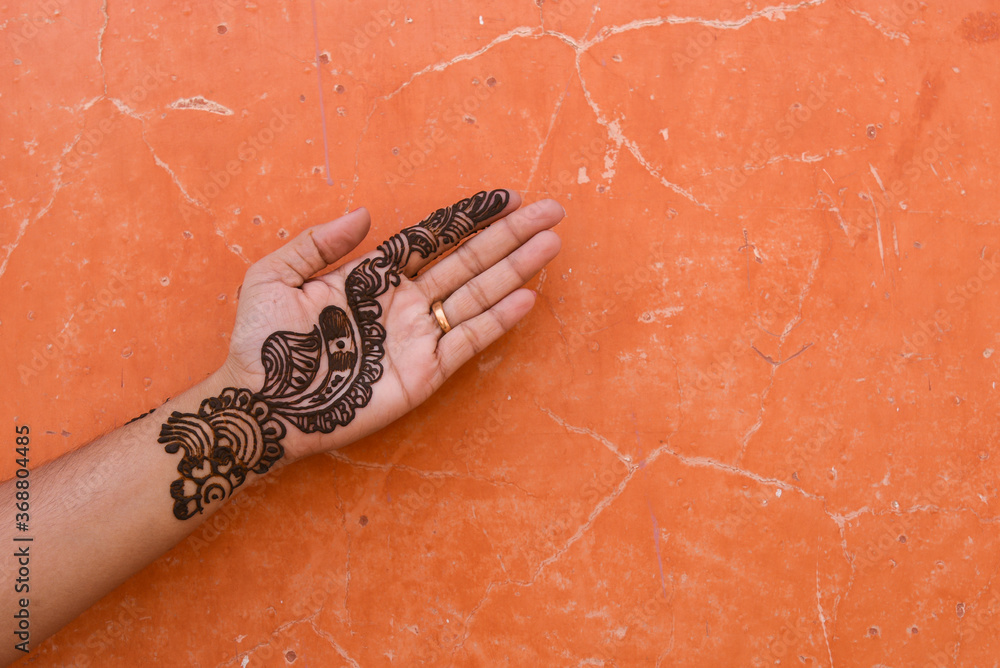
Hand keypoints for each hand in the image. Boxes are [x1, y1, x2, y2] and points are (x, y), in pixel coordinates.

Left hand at [218, 189, 562, 463]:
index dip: (470, 217)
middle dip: (511, 236)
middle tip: (552, 211)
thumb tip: (364, 213)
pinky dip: (497, 321)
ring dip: (516, 269)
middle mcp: (404, 302)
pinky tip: (527, 297)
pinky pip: (468, 342)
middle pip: (468, 260)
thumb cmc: (261, 343)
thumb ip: (317, 242)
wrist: (260, 405)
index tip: (506, 196)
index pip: (434, 238)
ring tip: (551, 243)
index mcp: (374, 276)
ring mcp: (417, 337)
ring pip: (477, 295)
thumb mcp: (275, 276)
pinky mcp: (424, 374)